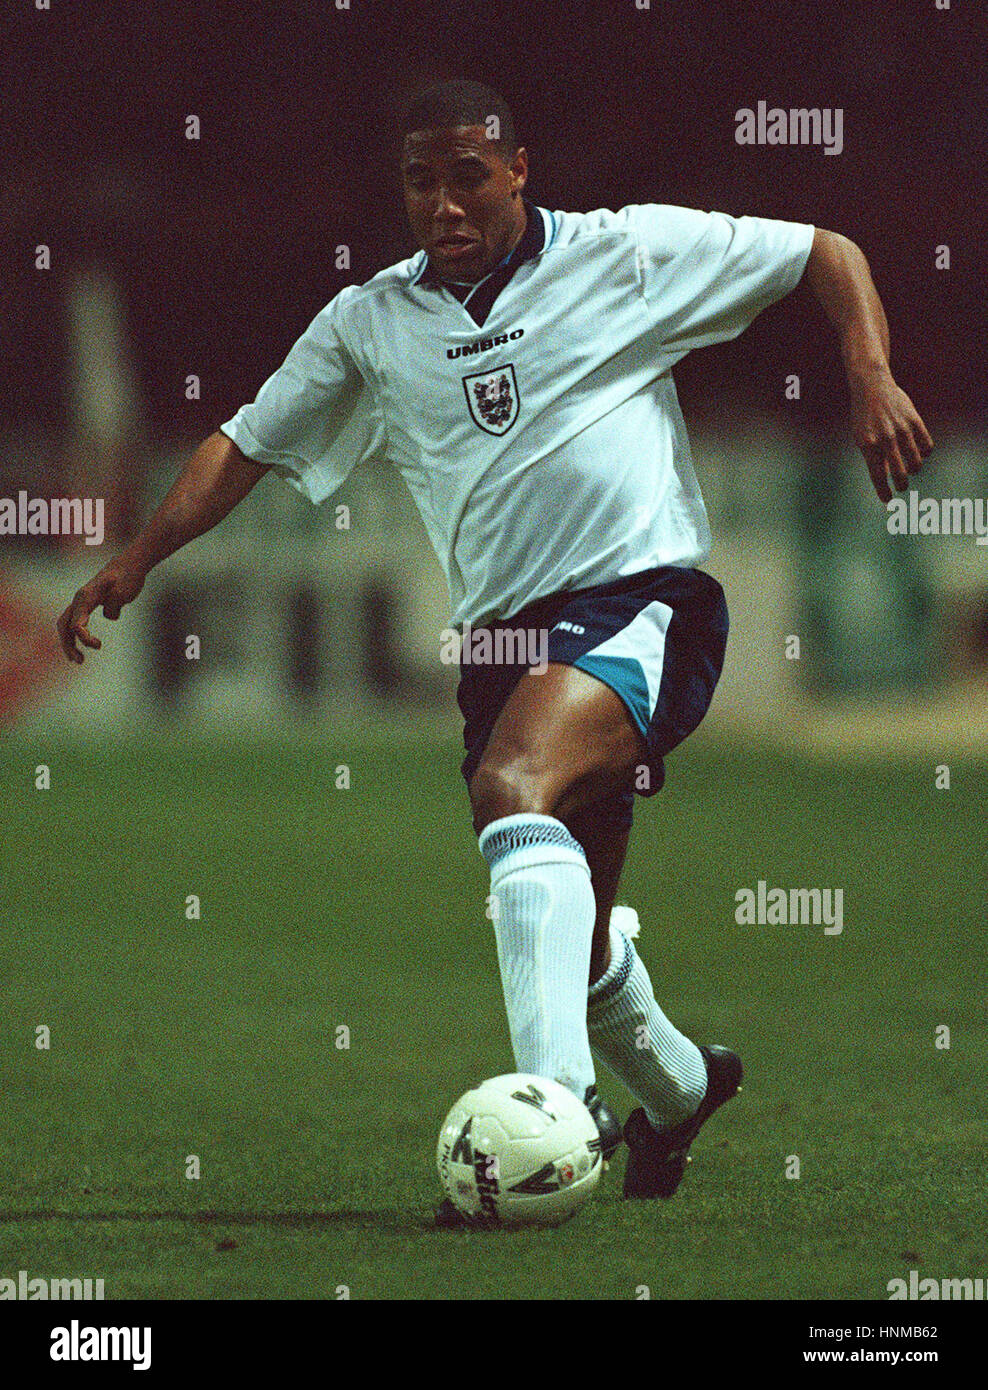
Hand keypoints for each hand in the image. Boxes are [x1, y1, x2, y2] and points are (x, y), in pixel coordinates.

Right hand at [56, 558, 146, 664]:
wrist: (130, 564)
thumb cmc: (128, 576)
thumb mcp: (124, 591)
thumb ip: (114, 604)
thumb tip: (109, 615)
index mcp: (86, 598)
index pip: (76, 624)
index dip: (84, 638)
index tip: (99, 645)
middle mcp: (80, 599)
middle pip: (64, 625)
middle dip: (68, 645)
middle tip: (80, 661)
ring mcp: (82, 601)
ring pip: (67, 624)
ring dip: (69, 642)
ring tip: (79, 661)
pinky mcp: (89, 603)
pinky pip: (76, 621)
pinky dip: (76, 635)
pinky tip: (84, 646)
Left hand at [848, 364, 932, 501]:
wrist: (872, 385)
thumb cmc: (864, 416)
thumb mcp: (862, 436)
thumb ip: (874, 456)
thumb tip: (888, 477)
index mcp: (868, 445)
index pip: (878, 475)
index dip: (884, 491)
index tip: (887, 500)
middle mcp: (885, 439)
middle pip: (900, 473)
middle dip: (902, 484)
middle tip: (901, 486)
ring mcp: (901, 429)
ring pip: (916, 461)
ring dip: (914, 469)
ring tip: (911, 469)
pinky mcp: (914, 420)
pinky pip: (927, 445)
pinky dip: (925, 453)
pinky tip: (921, 453)